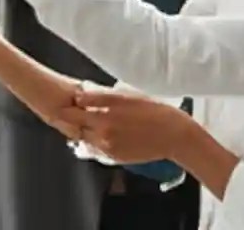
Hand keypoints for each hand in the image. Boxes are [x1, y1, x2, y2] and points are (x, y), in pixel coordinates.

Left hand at [57, 86, 195, 164]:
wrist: (173, 135)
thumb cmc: (155, 110)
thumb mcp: (130, 94)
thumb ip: (105, 93)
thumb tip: (85, 89)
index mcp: (111, 102)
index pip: (78, 98)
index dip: (74, 97)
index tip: (74, 96)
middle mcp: (105, 122)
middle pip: (72, 118)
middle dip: (70, 113)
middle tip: (71, 110)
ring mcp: (106, 141)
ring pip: (78, 135)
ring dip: (79, 129)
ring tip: (85, 124)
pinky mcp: (110, 155)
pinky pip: (90, 148)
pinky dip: (89, 142)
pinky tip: (98, 136)